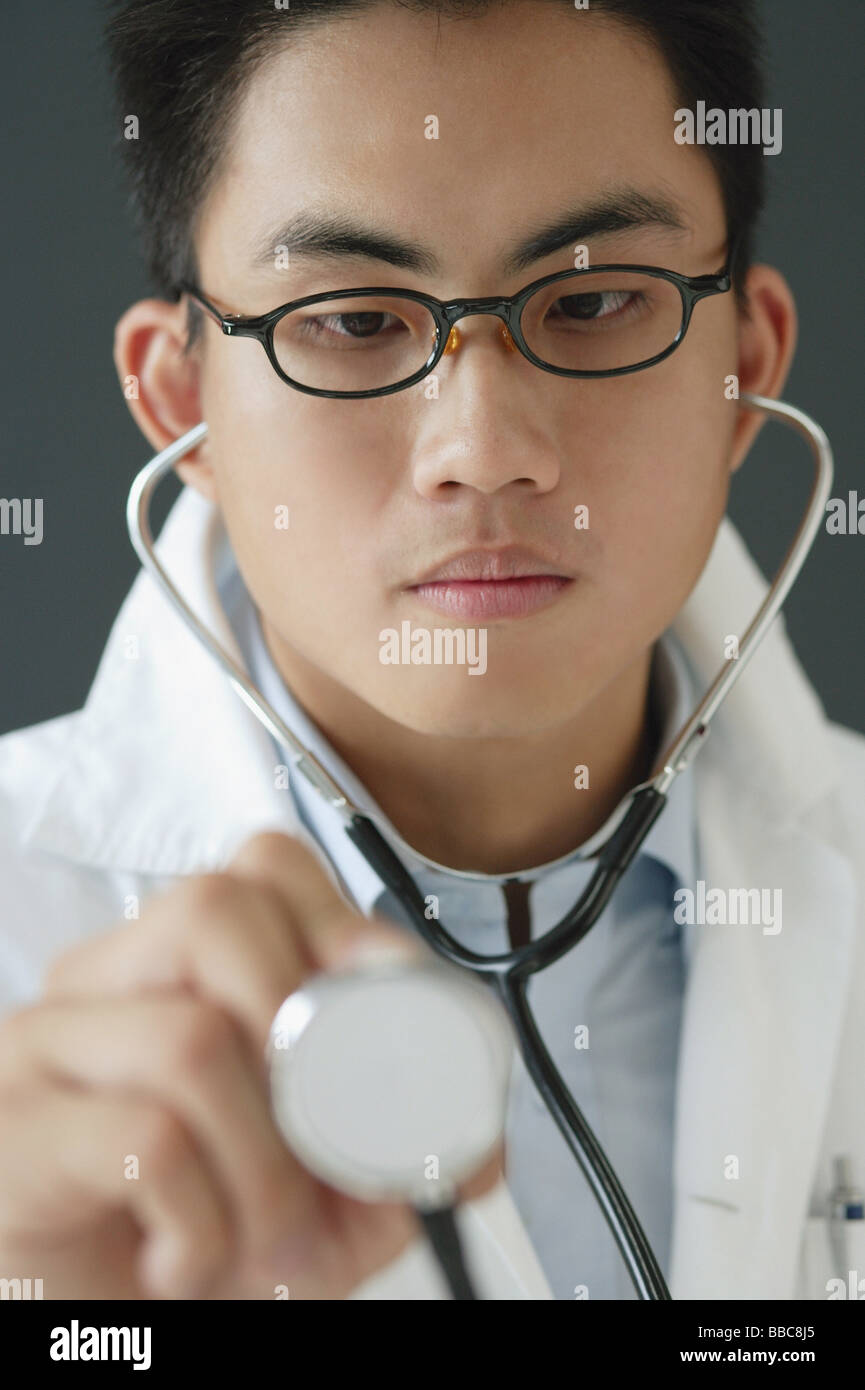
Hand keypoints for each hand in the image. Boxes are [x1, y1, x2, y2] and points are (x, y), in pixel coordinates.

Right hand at [0, 832, 500, 1299]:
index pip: (261, 864)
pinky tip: (184, 1259)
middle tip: (323, 1128)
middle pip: (215, 908)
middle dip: (305, 1029)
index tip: (389, 1012)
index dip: (343, 926)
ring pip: (190, 1036)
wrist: (97, 1321)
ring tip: (263, 1233)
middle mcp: (103, 983)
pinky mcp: (15, 1137)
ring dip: (266, 1164)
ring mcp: (45, 1050)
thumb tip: (475, 1142)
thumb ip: (400, 1150)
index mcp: (174, 964)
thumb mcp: (324, 1192)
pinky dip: (205, 1221)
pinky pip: (147, 1139)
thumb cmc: (202, 1234)